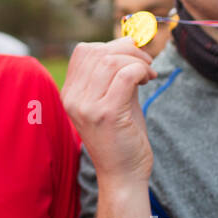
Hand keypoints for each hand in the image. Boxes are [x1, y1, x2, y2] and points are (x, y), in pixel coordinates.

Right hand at [61, 39, 156, 189]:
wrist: (123, 175)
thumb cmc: (122, 138)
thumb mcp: (113, 100)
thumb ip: (116, 74)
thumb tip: (131, 42)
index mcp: (70, 93)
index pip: (84, 51)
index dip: (112, 46)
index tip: (132, 58)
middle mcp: (73, 98)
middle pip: (97, 51)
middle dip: (127, 49)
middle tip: (146, 64)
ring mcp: (87, 106)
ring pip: (111, 60)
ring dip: (136, 60)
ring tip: (148, 74)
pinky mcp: (106, 114)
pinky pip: (125, 75)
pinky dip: (140, 70)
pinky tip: (148, 81)